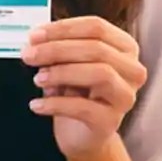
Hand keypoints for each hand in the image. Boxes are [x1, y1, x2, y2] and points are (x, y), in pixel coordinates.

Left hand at [22, 16, 147, 160]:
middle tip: (29, 55)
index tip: (34, 35)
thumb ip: (58, 48)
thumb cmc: (76, 91)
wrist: (80, 133)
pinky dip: (55, 104)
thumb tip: (35, 40)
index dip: (63, 29)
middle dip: (57, 49)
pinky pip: (83, 108)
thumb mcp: (68, 63)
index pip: (96, 27)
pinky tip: (37, 104)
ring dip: (62, 73)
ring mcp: (125, 96)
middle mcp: (132, 70)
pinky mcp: (111, 121)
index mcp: (124, 47)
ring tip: (38, 78)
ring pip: (100, 74)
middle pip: (97, 49)